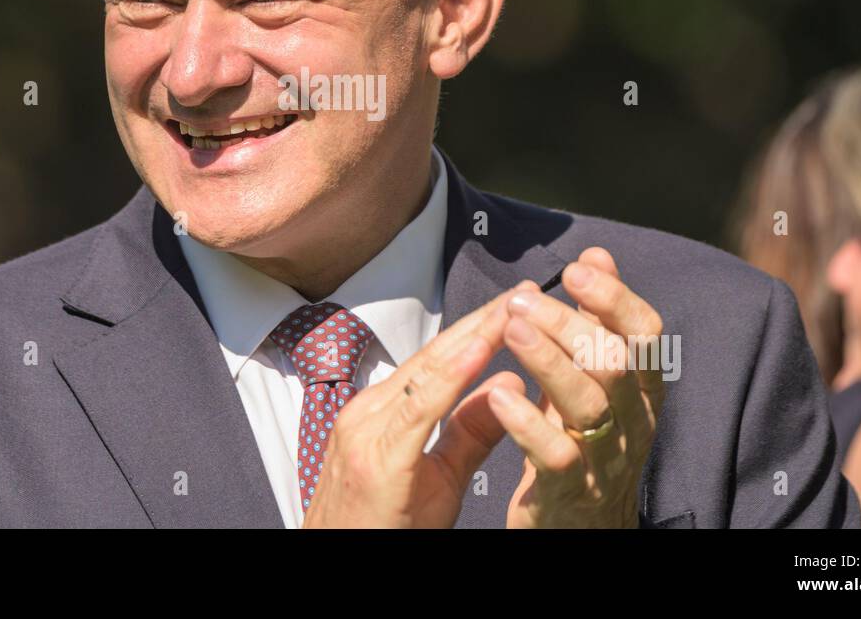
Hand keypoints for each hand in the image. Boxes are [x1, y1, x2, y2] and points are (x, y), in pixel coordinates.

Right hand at [303, 283, 533, 527]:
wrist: (337, 568)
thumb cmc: (380, 533)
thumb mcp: (438, 479)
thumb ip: (470, 433)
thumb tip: (508, 385)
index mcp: (380, 413)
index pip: (435, 360)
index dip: (476, 330)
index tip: (515, 306)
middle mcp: (369, 412)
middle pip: (433, 356)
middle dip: (481, 322)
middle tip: (523, 293)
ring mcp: (367, 430)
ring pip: (427, 372)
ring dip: (473, 338)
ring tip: (510, 311)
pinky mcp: (376, 457)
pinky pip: (419, 409)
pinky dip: (450, 378)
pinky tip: (479, 353)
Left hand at [488, 247, 665, 527]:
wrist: (580, 522)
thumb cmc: (582, 435)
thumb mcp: (595, 376)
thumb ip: (597, 317)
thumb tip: (597, 253)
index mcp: (642, 387)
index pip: (647, 335)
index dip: (615, 298)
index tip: (576, 269)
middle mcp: (633, 420)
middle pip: (614, 362)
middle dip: (567, 324)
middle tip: (521, 301)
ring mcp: (604, 457)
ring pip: (589, 403)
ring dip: (548, 360)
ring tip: (511, 329)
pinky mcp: (569, 491)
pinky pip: (556, 454)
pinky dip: (527, 421)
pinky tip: (500, 393)